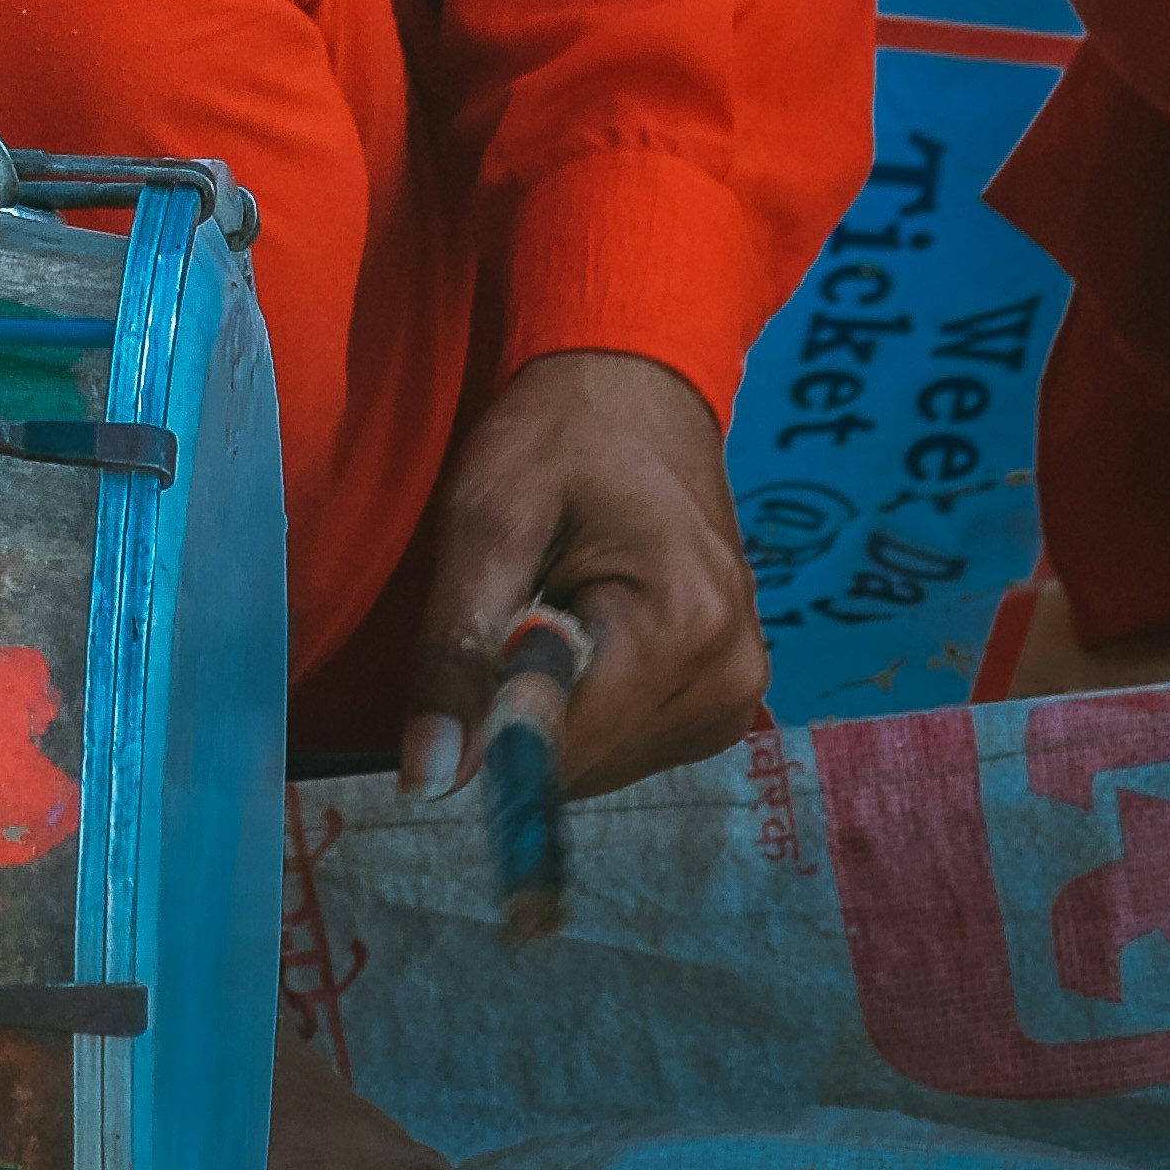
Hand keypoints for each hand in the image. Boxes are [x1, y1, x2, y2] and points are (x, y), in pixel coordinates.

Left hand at [400, 347, 764, 803]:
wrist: (636, 390)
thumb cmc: (556, 437)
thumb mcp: (484, 523)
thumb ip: (458, 654)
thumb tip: (430, 780)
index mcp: (682, 628)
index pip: (561, 748)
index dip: (486, 725)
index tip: (458, 665)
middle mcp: (731, 676)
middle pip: (582, 763)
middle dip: (519, 711)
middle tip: (515, 607)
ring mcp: (740, 692)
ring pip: (602, 763)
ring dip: (552, 709)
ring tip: (553, 607)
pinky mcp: (730, 698)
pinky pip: (631, 744)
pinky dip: (586, 708)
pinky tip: (583, 631)